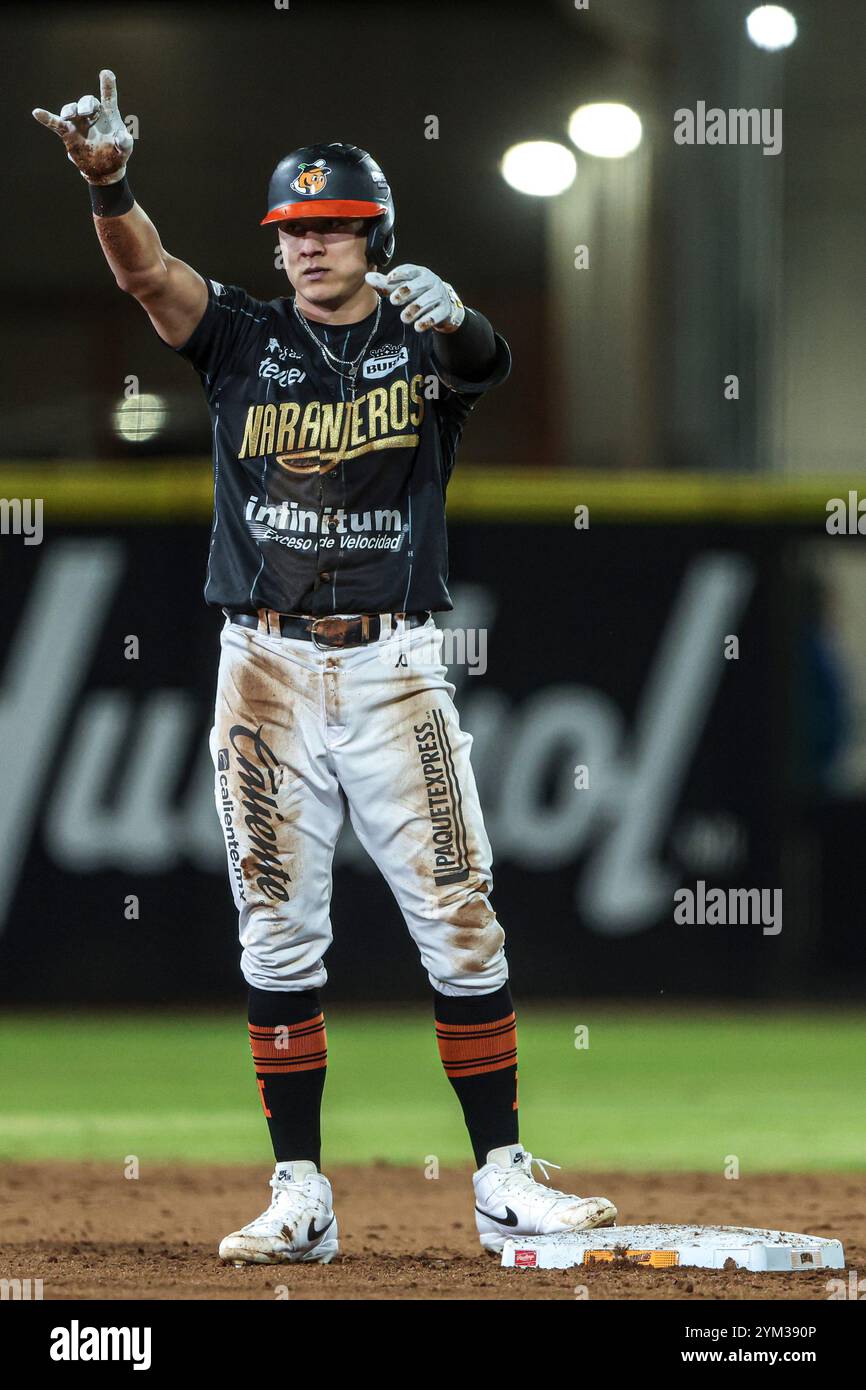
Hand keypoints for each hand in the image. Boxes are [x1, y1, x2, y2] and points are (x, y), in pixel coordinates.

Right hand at [32, 69, 133, 185]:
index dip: (107, 85)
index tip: (106, 73)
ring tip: (68, 117)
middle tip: (85, 112)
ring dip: (69, 111)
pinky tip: (37, 113)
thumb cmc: (116, 155)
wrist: (103, 169)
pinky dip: (46, 118)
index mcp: (108, 115)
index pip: (108, 97)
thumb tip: (123, 137)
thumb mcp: (124, 150)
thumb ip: (125, 143)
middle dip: (85, 104)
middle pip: (88, 101)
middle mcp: (92, 115)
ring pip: (71, 110)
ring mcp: (78, 122)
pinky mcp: (68, 132)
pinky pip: (55, 123)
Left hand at [365, 264, 464, 332]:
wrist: (444, 304)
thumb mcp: (402, 287)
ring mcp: (439, 294)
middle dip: (405, 292)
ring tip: (403, 318)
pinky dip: (426, 321)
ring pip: (426, 301)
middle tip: (393, 301)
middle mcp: (431, 281)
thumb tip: (367, 277)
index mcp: (419, 273)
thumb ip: (385, 284)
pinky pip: (436, 315)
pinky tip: (417, 327)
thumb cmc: (418, 292)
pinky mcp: (444, 309)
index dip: (399, 274)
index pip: (409, 270)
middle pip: (418, 284)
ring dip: (413, 310)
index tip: (389, 279)